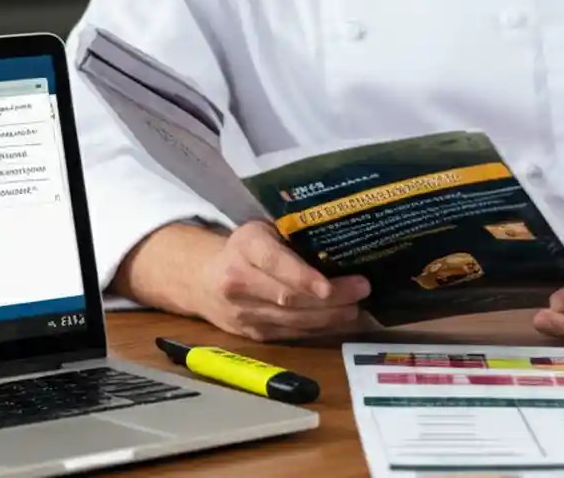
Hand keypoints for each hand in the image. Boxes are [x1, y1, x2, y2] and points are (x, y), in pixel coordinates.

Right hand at [192, 221, 370, 341]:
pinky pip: (291, 334)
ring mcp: (243, 313)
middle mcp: (238, 282)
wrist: (202, 278)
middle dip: (331, 298)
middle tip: (362, 289)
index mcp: (244, 246)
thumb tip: (344, 239)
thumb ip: (291, 234)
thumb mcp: (262, 229)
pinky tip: (338, 320)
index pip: (274, 263)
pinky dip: (318, 328)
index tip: (329, 286)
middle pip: (289, 297)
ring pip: (293, 320)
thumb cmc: (244, 247)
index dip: (302, 277)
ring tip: (356, 307)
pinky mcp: (252, 334)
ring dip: (330, 316)